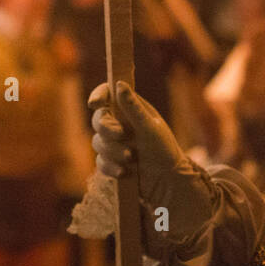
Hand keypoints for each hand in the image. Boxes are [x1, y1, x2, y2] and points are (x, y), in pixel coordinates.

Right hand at [88, 81, 215, 242]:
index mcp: (130, 109)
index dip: (98, 95)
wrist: (168, 181)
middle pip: (98, 119)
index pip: (108, 95)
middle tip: (121, 135)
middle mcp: (120, 123)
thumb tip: (118, 84)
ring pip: (97, 142)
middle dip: (106, 128)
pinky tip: (124, 173)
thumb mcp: (150, 128)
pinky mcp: (111, 161)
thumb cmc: (164, 150)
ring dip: (112, 151)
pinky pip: (100, 162)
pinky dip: (110, 167)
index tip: (96, 104)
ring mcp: (114, 143)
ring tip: (130, 158)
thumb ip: (133, 108)